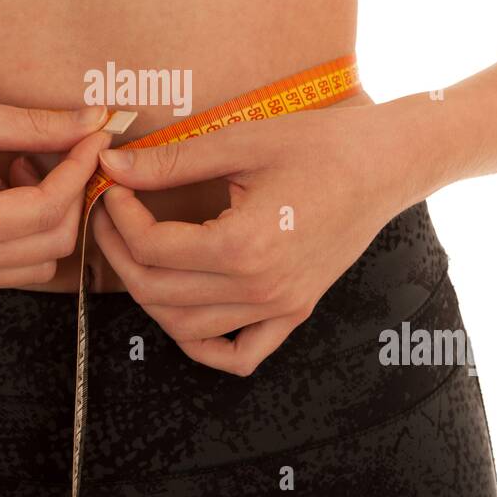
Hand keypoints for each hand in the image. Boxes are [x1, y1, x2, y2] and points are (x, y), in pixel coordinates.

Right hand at [0, 81, 110, 287]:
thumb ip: (34, 125)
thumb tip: (95, 120)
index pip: (48, 210)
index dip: (80, 168)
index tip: (95, 132)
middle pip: (52, 244)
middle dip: (70, 194)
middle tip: (68, 146)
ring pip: (35, 263)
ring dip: (47, 217)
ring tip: (25, 166)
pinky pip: (5, 265)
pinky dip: (21, 230)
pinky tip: (3, 184)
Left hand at [89, 100, 436, 375]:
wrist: (387, 163)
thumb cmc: (319, 143)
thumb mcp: (240, 142)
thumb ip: (171, 161)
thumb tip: (111, 163)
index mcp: (246, 245)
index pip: (153, 249)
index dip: (119, 218)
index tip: (112, 186)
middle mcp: (262, 289)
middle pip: (159, 294)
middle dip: (120, 255)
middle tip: (109, 216)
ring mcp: (280, 307)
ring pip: (187, 330)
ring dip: (149, 295)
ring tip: (136, 252)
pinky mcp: (294, 311)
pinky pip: (239, 354)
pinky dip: (202, 345)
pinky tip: (183, 308)